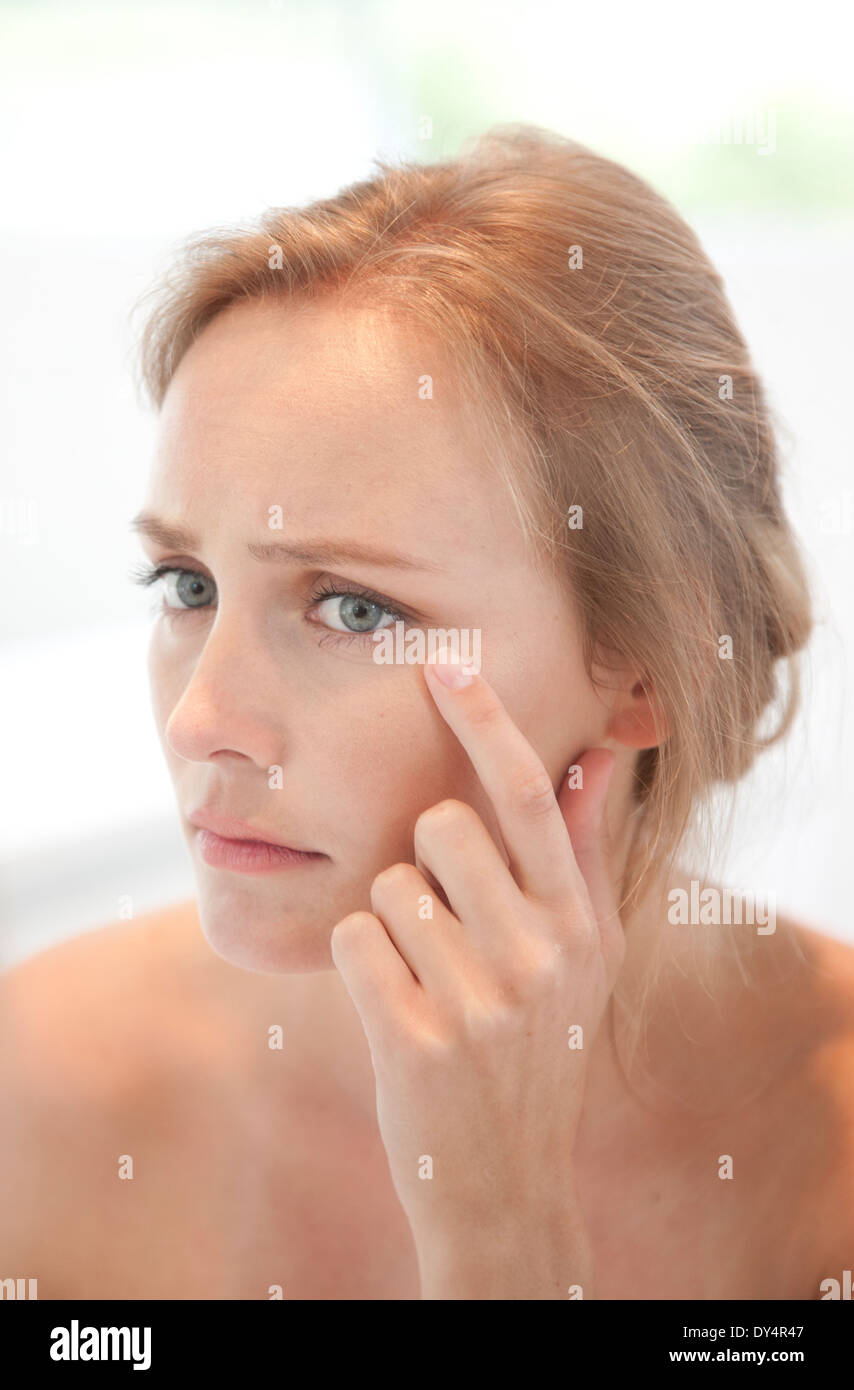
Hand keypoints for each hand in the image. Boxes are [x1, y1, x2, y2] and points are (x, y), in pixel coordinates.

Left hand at [330, 655, 624, 1295]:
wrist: (506, 1182)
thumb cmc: (538, 1047)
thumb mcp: (583, 956)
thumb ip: (582, 853)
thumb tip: (592, 754)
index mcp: (579, 922)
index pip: (531, 797)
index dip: (486, 722)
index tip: (446, 663)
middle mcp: (541, 953)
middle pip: (440, 826)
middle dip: (424, 861)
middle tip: (444, 925)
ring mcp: (481, 1001)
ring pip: (389, 885)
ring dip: (393, 924)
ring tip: (426, 980)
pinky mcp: (416, 1041)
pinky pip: (355, 939)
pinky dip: (361, 964)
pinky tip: (395, 1008)